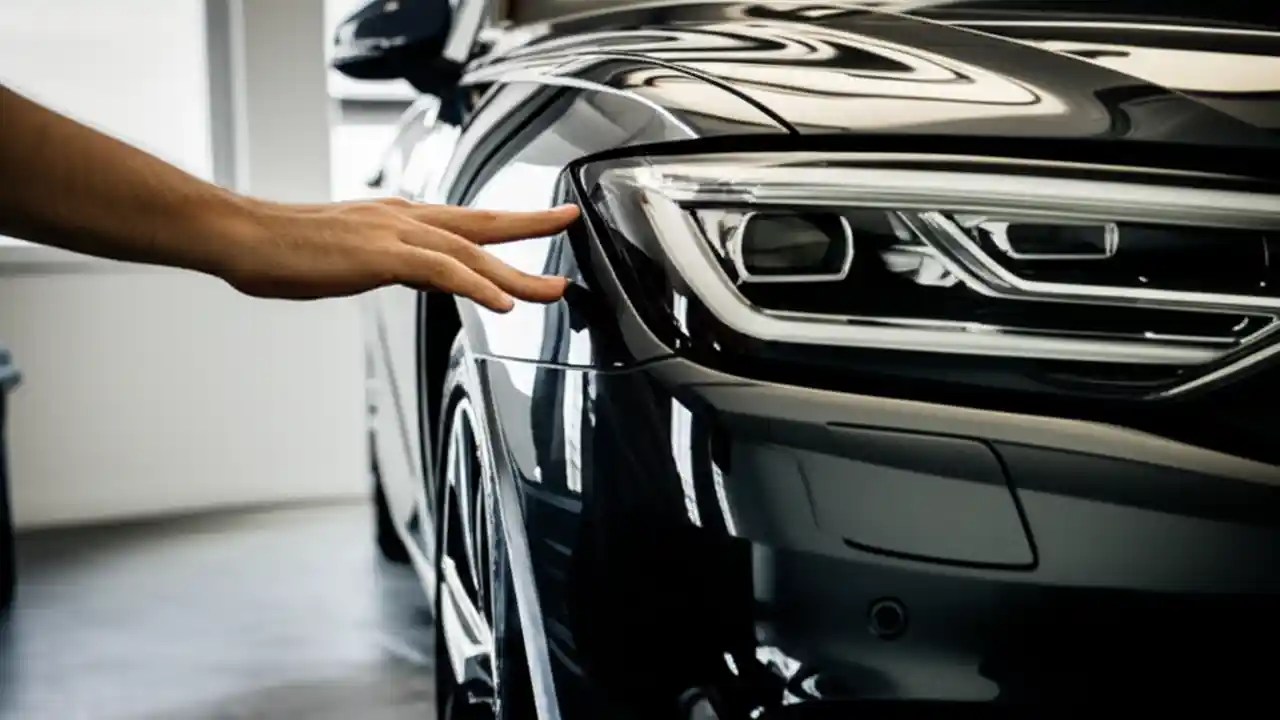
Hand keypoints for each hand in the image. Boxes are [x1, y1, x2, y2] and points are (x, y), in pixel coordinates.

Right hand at [218, 197, 580, 309]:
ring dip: (516, 271)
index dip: (510, 220)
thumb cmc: (287, 248)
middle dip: (531, 225)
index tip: (544, 221)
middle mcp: (404, 218)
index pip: (467, 218)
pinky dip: (476, 285)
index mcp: (399, 218)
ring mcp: (393, 233)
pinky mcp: (379, 255)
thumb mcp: (353, 254)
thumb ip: (394, 261)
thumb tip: (422, 274)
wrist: (243, 236)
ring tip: (552, 290)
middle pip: (481, 222)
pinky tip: (502, 303)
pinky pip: (440, 270)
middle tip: (571, 224)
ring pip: (470, 249)